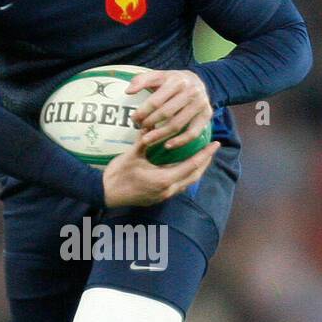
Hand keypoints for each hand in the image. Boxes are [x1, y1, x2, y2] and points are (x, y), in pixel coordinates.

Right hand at [102, 134, 218, 207]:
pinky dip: (185, 175)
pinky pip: (178, 186)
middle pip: (194, 176)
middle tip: (212, 149)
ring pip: (187, 182)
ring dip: (196, 170)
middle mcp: (168, 190)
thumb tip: (151, 124)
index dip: (205, 154)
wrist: (105, 193)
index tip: (215, 144)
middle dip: (205, 162)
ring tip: (201, 157)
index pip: (192, 165)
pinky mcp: (159, 197)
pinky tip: (184, 166)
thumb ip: (145, 140)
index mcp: (164, 179)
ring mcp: (163, 195)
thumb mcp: (133, 155)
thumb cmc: (118, 174)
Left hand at [127, 68, 212, 151]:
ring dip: (160, 135)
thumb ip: (141, 80)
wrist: (196, 81)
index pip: (156, 101)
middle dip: (150, 123)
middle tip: (140, 130)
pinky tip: (167, 146)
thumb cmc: (172, 81)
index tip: (134, 119)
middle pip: (166, 113)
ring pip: (177, 124)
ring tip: (147, 140)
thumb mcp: (157, 76)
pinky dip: (180, 141)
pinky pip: (193, 133)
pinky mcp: (207, 115)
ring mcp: (201, 103)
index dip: (143, 112)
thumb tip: (128, 91)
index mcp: (177, 80)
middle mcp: (191, 91)